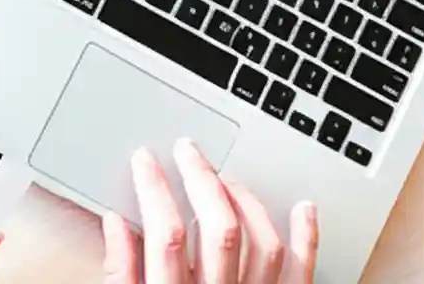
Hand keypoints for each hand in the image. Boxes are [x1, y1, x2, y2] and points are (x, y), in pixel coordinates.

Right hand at [102, 141, 318, 283]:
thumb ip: (120, 275)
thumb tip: (115, 225)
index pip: (165, 232)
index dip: (154, 188)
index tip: (146, 161)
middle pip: (217, 227)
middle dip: (201, 179)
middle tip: (188, 151)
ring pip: (263, 242)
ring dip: (245, 200)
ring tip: (226, 177)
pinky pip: (303, 271)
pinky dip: (308, 236)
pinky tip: (303, 208)